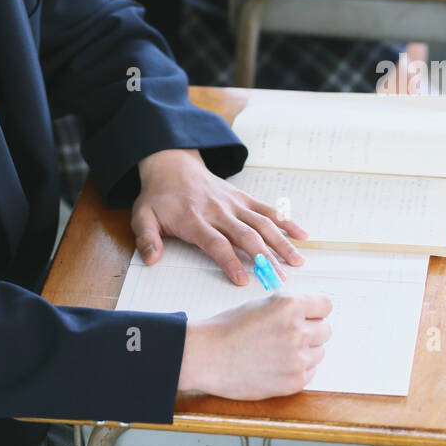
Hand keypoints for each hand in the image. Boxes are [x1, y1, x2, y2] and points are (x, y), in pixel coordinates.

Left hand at [133, 148, 307, 285]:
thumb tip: (151, 259)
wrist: (172, 164)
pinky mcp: (243, 198)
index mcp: (194, 219)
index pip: (216, 243)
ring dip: (281, 242)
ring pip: (262, 223)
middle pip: (246, 235)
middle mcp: (218, 211)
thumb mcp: (143, 215)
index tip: (243, 280)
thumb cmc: (159, 197)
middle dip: (265, 258)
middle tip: (280, 281)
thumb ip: (147, 238)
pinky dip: (286, 221)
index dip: (230, 261)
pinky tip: (302, 235)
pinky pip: (267, 209)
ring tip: (298, 263)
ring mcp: (233, 203)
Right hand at [179, 294, 331, 397]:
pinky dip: (299, 368)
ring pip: (320, 352)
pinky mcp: (294, 382)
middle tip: (291, 333)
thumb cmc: (228, 328)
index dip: (316, 309)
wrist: (208, 357)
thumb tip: (309, 312)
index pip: (326, 305)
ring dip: (306, 350)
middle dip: (312, 329)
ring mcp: (297, 359)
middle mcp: (297, 331)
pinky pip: (311, 372)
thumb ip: (289, 307)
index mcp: (289, 306)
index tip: (310, 314)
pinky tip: (278, 364)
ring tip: (280, 350)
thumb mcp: (261, 304)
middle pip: (326, 329)